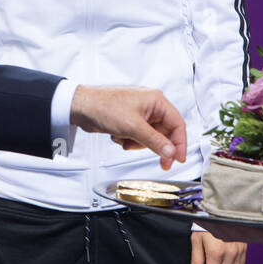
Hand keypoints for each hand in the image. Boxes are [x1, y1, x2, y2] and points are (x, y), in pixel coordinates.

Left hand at [69, 86, 186, 169]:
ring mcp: (140, 114)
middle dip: (155, 146)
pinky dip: (129, 140)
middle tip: (161, 163)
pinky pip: (138, 137)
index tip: (179, 159)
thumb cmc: (104, 107)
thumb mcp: (133, 127)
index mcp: (156, 100)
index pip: (177, 124)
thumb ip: (154, 141)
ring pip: (150, 137)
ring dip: (138, 143)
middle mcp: (150, 106)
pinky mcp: (130, 121)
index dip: (180, 143)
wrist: (82, 107)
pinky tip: (118, 135)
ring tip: (125, 138)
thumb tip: (170, 152)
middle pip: (165, 133)